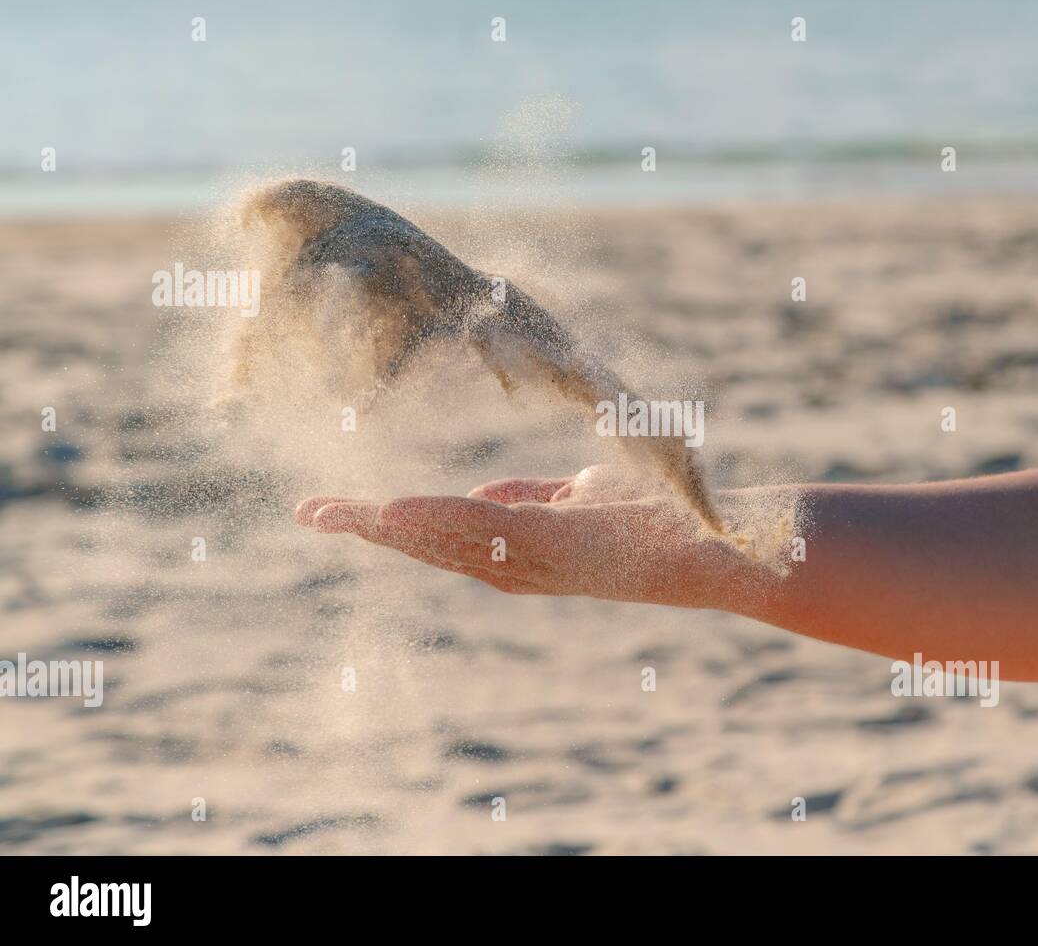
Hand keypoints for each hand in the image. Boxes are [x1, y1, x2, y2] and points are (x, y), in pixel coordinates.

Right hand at [295, 465, 774, 612]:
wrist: (710, 541)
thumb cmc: (647, 518)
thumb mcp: (577, 499)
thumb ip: (530, 497)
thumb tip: (481, 491)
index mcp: (515, 551)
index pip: (437, 537)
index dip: (386, 526)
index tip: (333, 512)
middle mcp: (517, 565)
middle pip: (427, 545)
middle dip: (366, 530)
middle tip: (308, 515)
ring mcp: (536, 558)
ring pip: (446, 540)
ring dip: (387, 527)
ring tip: (333, 514)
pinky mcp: (560, 544)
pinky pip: (489, 529)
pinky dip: (439, 518)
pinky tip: (395, 509)